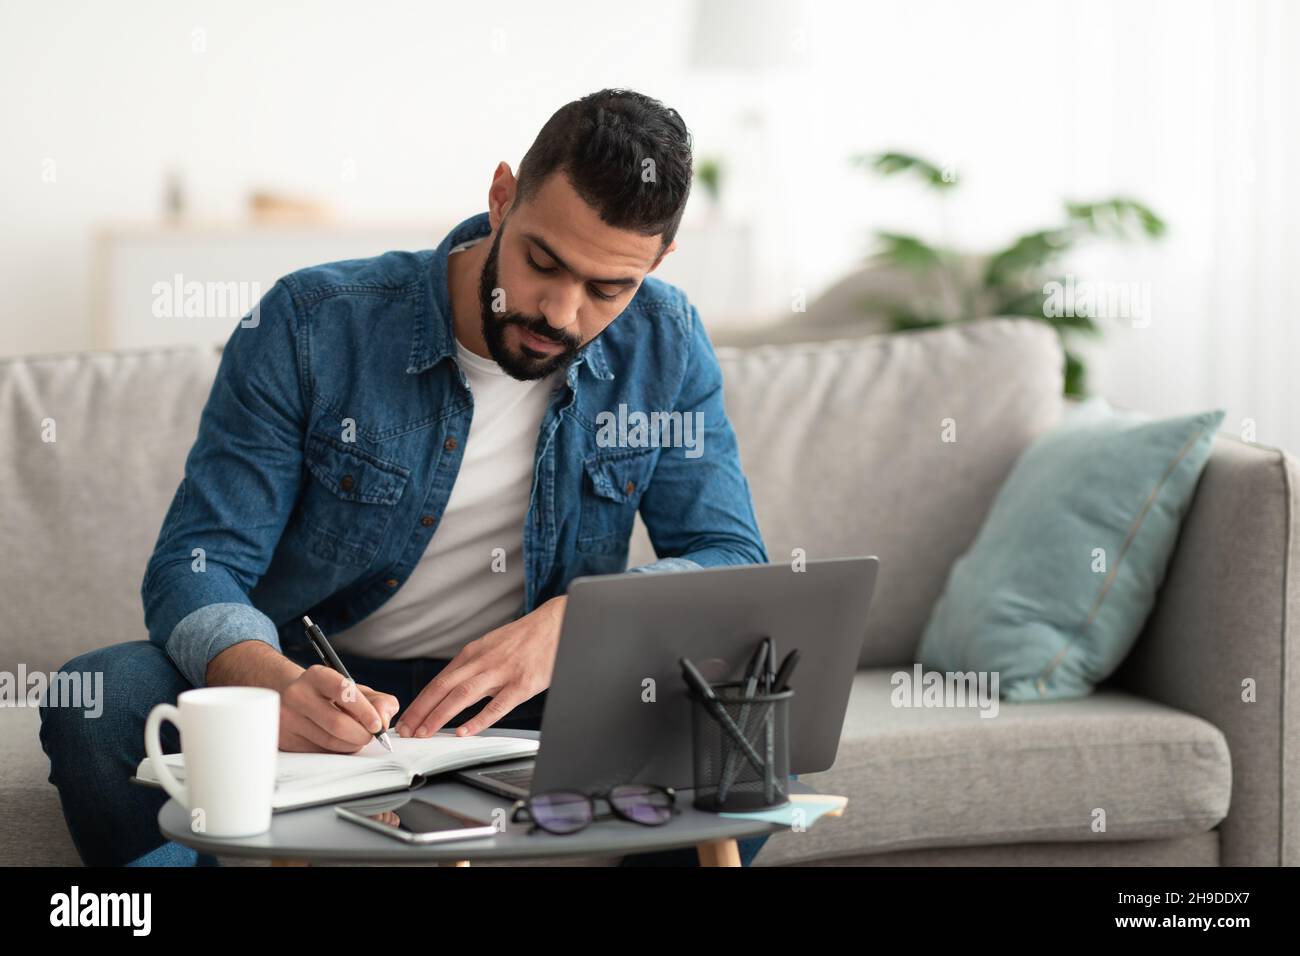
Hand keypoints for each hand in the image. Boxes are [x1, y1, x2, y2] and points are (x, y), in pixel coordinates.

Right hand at [278, 665, 399, 753]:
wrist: (292, 696)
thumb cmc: (329, 694)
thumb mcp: (355, 689)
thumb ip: (378, 701)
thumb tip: (383, 719)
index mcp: (318, 676)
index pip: (343, 692)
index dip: (364, 711)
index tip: (377, 725)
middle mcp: (298, 694)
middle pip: (337, 723)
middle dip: (361, 734)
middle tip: (370, 736)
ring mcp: (288, 718)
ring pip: (329, 742)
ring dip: (351, 745)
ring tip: (356, 738)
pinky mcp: (285, 739)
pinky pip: (319, 752)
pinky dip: (336, 751)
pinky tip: (338, 741)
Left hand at [397, 595, 566, 738]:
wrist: (557, 623)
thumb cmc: (526, 638)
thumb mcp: (493, 647)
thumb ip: (474, 667)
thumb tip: (454, 689)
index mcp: (473, 653)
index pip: (438, 681)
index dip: (419, 702)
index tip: (407, 719)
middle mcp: (482, 661)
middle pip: (442, 688)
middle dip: (420, 711)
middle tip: (405, 731)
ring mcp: (501, 672)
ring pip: (462, 696)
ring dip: (439, 716)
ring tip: (424, 733)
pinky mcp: (522, 684)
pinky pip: (496, 705)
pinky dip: (477, 720)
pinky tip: (463, 732)